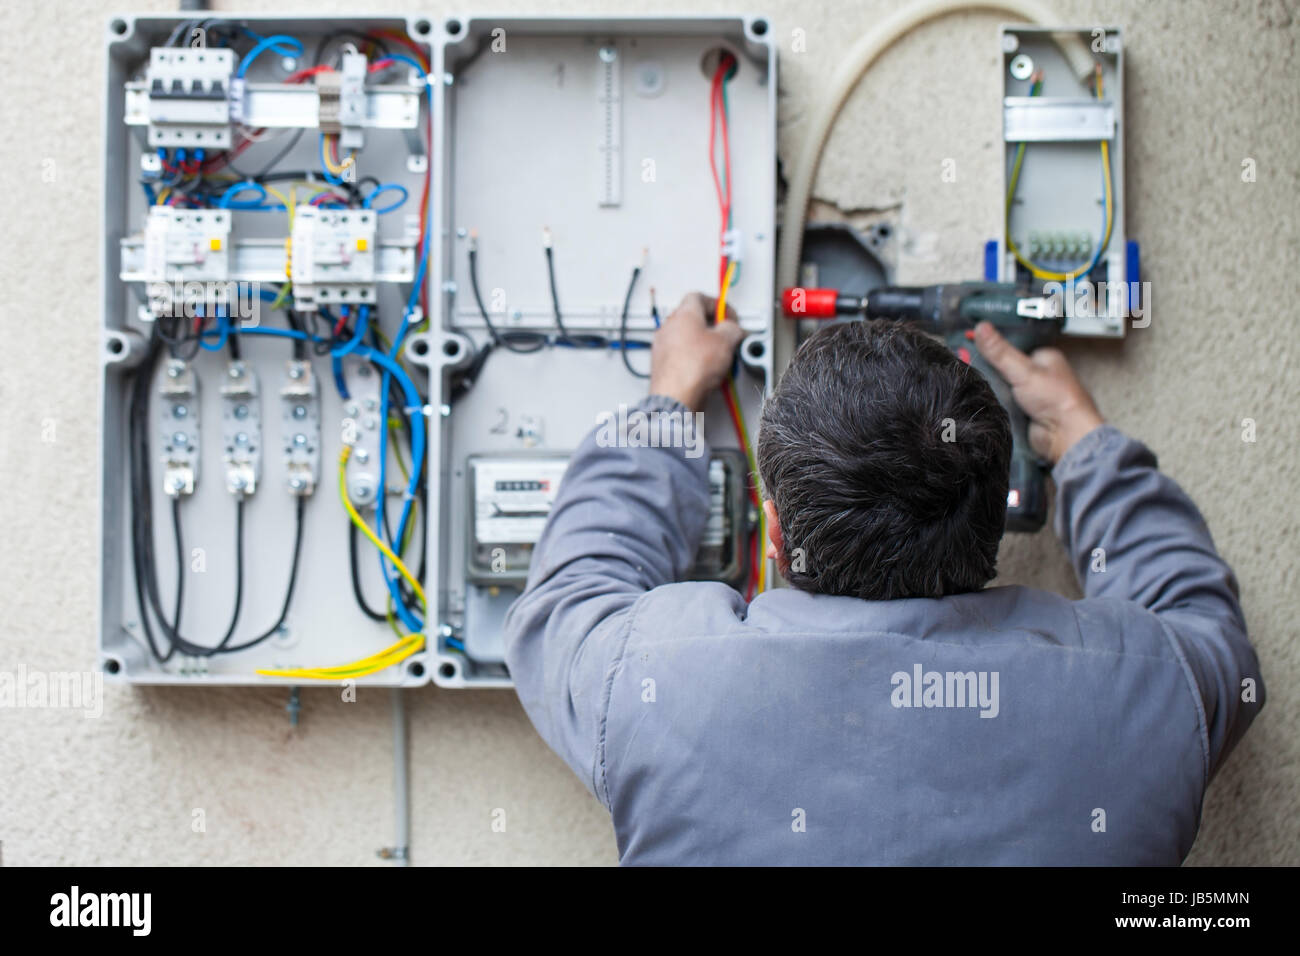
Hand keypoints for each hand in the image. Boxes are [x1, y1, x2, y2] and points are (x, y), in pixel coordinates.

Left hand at [649, 292, 744, 411]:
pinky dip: (693, 358)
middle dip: (711, 325)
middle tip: (725, 335)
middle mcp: (668, 327)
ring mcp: (662, 346)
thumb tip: (734, 329)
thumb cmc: (694, 368)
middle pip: (692, 317)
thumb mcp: (726, 341)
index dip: (718, 305)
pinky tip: (705, 370)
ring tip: (717, 355)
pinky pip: (680, 354)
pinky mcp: (662, 365)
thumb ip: (733, 328)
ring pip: (686, 337)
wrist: (676, 396)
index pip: (699, 296)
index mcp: (683, 314)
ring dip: (702, 343)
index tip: (728, 316)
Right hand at [973, 321, 1103, 464]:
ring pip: (1002, 387)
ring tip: (977, 386)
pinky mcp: (1024, 412)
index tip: (969, 343)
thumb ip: (999, 351)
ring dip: (993, 389)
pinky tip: (987, 402)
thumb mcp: (1023, 370)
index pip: (1011, 346)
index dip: (991, 346)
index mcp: (1043, 357)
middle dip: (990, 370)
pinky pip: (1003, 404)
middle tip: (969, 367)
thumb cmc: (1058, 400)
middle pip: (1004, 368)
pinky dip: (996, 404)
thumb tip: (981, 328)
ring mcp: (1031, 395)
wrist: (1065, 436)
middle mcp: (1038, 375)